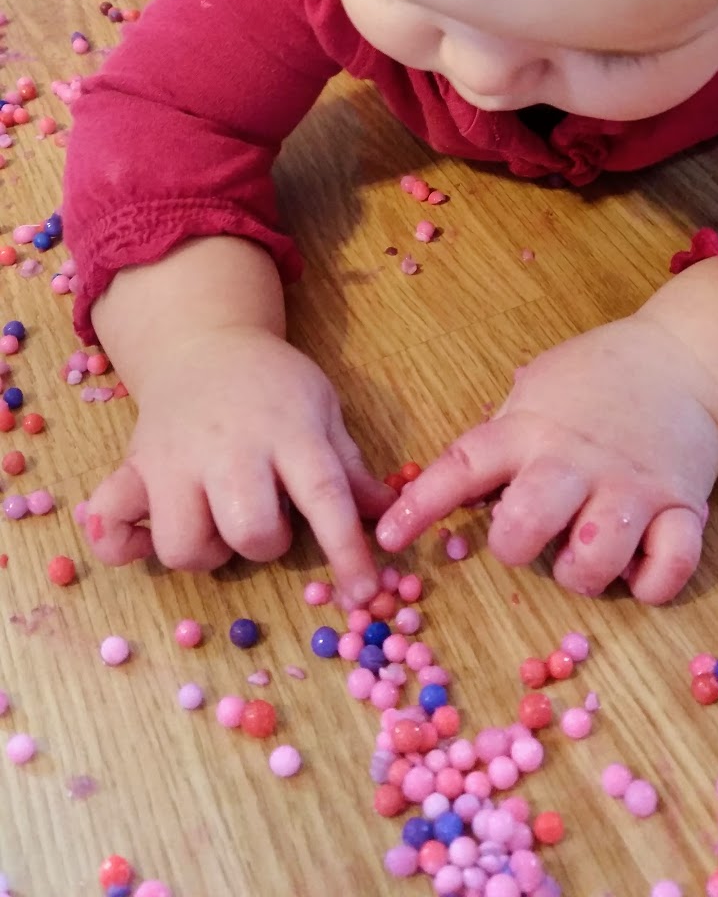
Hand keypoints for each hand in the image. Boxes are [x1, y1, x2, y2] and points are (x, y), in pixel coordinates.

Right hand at [86, 327, 390, 604]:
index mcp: (287, 431)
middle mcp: (229, 448)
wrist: (202, 342)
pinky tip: (148, 535)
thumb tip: (387, 514)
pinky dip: (125, 543)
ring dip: (207, 551)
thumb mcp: (322, 408)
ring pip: (183, 544)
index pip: (323, 495)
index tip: (364, 594)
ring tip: (218, 523)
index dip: (346, 550)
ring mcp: (173, 459)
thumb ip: (350, 466)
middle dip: (265, 543)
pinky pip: (111, 522)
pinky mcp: (133, 467)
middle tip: (269, 519)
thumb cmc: (273, 384)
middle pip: (248, 529)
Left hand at [376, 315, 717, 603]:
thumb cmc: (598, 377)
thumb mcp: (537, 388)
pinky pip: (670, 566)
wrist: (684, 360)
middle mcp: (576, 461)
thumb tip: (456, 485)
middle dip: (513, 548)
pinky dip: (652, 583)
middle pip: (525, 526)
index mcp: (529, 429)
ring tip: (584, 558)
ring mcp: (631, 486)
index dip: (422, 505)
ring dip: (582, 575)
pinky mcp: (682, 505)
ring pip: (594, 559)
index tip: (389, 538)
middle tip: (525, 539)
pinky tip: (640, 571)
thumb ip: (503, 435)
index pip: (463, 466)